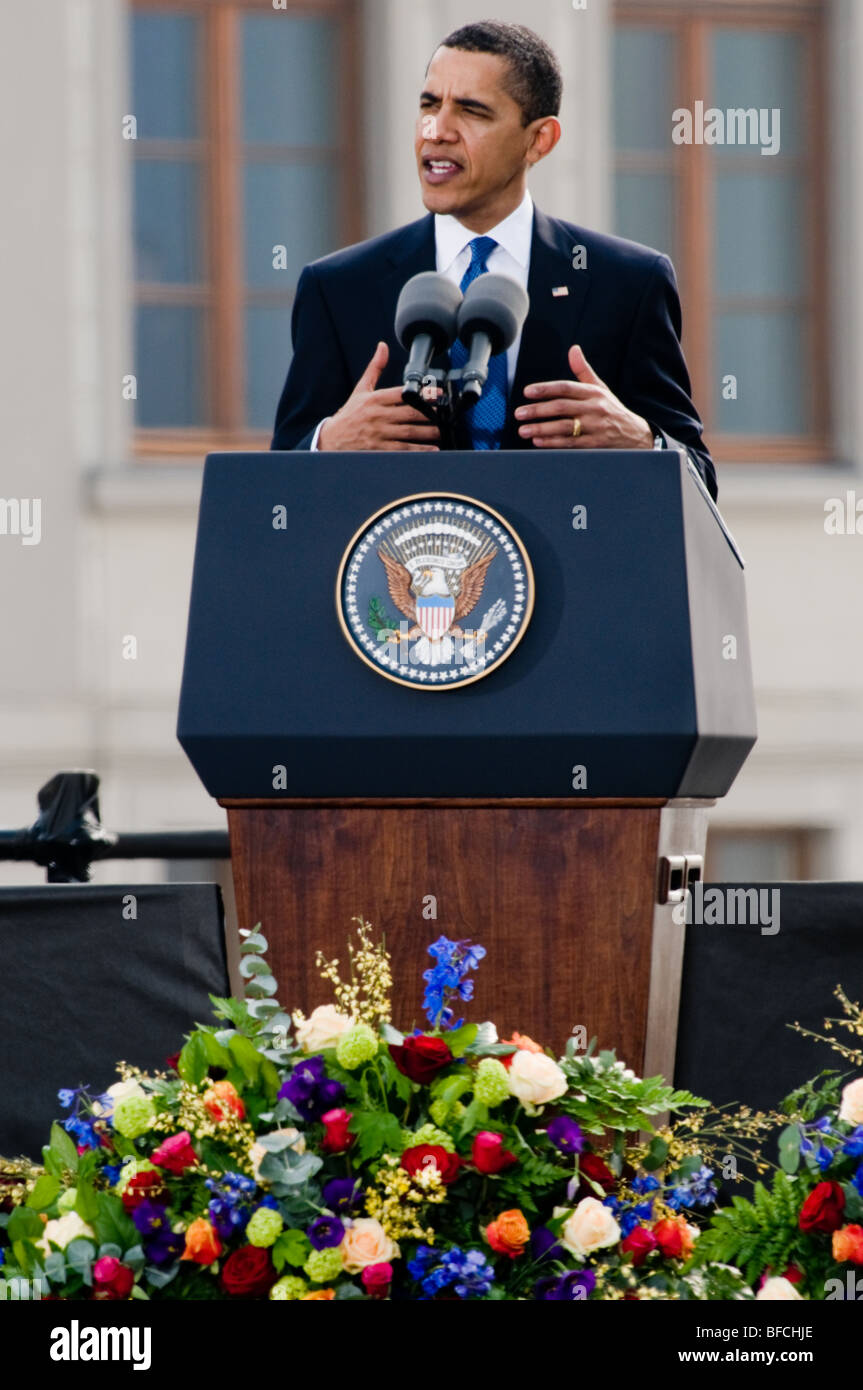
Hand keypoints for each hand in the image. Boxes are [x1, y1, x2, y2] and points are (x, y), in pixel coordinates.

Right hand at [318, 342, 439, 450]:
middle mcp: (377, 415)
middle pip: (409, 413)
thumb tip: (383, 347)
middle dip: (430, 414)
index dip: (422, 394)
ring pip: (408, 432)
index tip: (438, 394)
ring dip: (427, 432)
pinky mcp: (378, 449)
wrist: (331, 439)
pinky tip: (432, 450)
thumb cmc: (349, 414)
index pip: (402, 394)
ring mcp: (378, 433)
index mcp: (375, 399)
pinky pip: (402, 450)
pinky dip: (418, 450)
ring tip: (441, 431)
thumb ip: (375, 368)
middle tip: (444, 414)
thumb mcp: (361, 390)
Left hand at [515, 345, 653, 449]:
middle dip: (538, 410)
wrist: (635, 435)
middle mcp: (594, 408)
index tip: (527, 392)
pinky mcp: (595, 444)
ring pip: (564, 427)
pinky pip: (570, 443)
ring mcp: (595, 427)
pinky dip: (552, 442)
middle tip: (519, 413)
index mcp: (593, 392)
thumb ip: (583, 370)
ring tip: (523, 430)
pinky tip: (538, 441)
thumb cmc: (612, 410)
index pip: (566, 388)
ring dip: (541, 428)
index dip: (546, 389)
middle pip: (562, 407)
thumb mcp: (601, 388)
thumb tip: (573, 349)